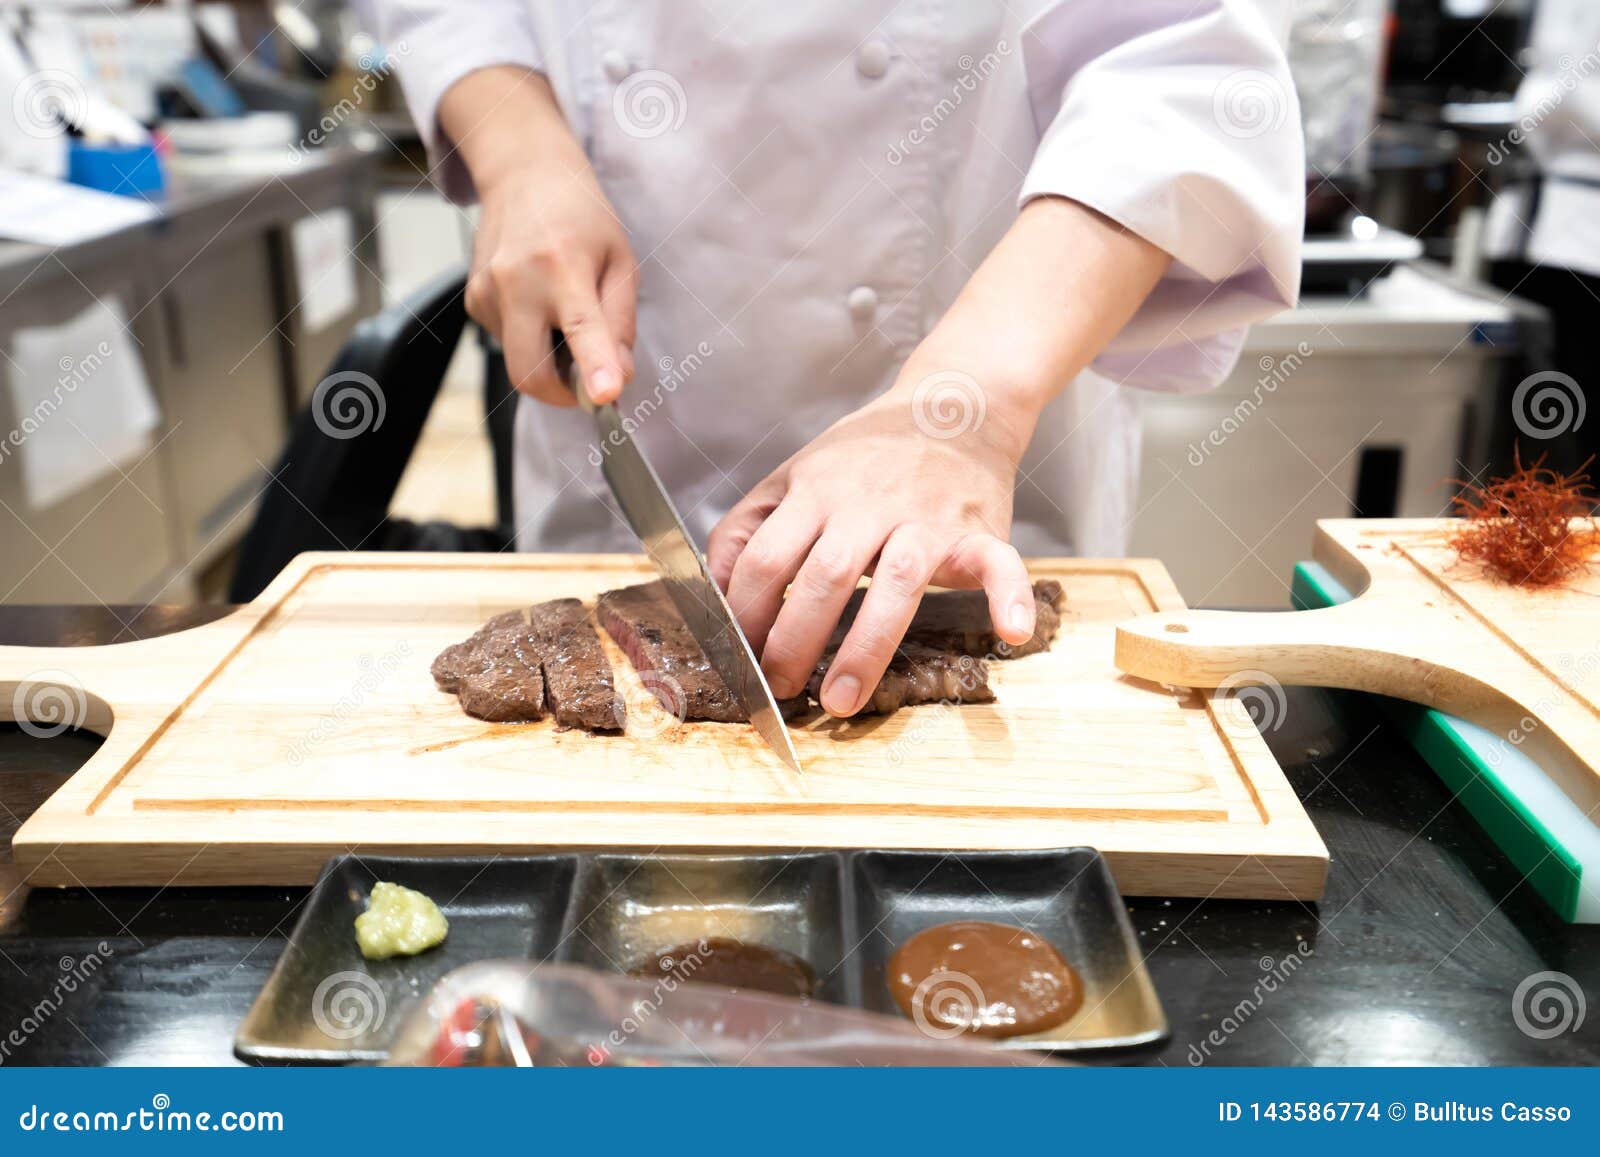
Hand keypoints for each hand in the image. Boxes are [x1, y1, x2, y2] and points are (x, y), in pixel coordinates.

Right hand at [442, 68, 636, 405]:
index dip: (593, 368)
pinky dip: (530, 338)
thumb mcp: (620, 261)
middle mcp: (517, 280)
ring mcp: (487, 292)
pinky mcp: (473, 300)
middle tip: (587, 382)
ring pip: (519, 361)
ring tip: (563, 312)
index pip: (580, 327)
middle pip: (529, 372)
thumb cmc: (581, 217)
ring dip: (548, 357)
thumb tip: (618, 378)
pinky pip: (507, 342)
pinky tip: (539, 302)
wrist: (524, 174)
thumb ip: (621, 323)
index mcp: (564, 265)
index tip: (604, 397)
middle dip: (561, 394)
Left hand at [707, 358, 1040, 717]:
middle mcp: (869, 504)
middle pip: (825, 576)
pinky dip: (1008, 596)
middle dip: (795, 640)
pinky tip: (1009, 632)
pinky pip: (998, 563)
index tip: (739, 657)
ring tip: (840, 699)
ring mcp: (926, 518)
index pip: (768, 558)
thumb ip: (748, 526)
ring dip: (866, 646)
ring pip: (896, 582)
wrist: (950, 406)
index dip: (747, 613)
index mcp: (816, 491)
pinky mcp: (977, 530)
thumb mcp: (793, 474)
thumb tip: (720, 588)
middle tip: (779, 688)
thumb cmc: (864, 454)